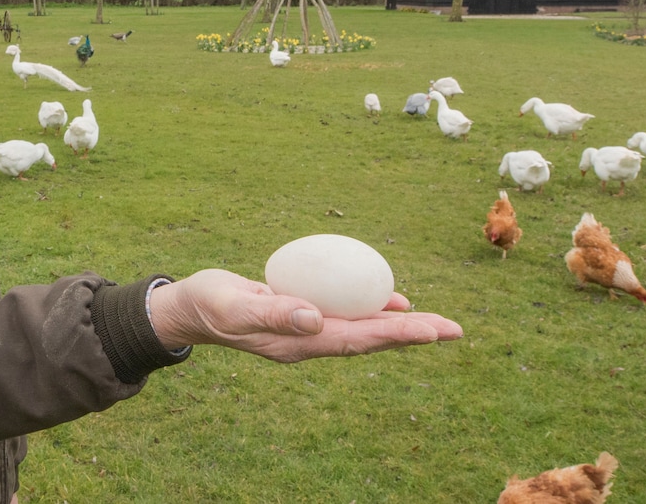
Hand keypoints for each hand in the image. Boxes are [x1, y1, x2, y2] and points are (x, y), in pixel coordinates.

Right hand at [148, 268, 461, 362]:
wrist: (190, 308)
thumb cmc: (209, 303)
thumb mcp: (234, 305)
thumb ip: (272, 311)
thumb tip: (317, 319)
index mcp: (298, 344)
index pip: (357, 341)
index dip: (397, 335)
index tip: (432, 330)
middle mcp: (309, 342)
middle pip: (370, 341)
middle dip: (412, 335)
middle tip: (454, 330)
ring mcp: (308, 332)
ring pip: (363, 330)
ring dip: (400, 327)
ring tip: (437, 324)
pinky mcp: (303, 316)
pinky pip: (347, 315)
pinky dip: (372, 310)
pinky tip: (391, 302)